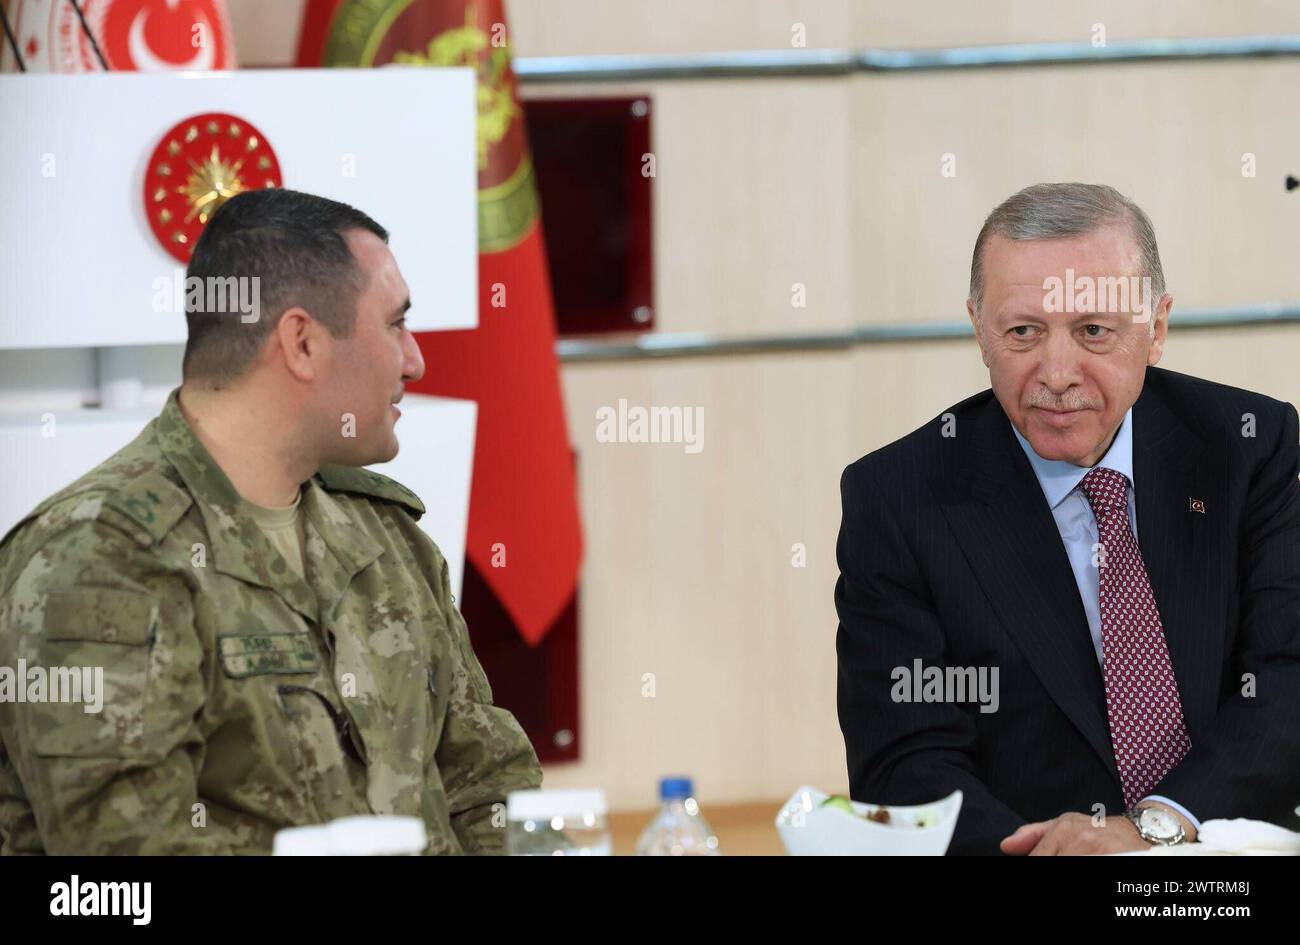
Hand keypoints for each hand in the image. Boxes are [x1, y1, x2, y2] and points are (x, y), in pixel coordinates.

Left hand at [1000, 811, 1150, 854]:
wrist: (1142, 831)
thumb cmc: (1098, 830)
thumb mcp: (1065, 824)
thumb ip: (1033, 834)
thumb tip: (1006, 846)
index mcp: (1064, 830)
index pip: (1037, 859)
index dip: (1032, 865)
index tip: (1034, 866)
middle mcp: (1082, 840)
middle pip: (1048, 862)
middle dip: (1045, 869)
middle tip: (1062, 861)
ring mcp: (1101, 853)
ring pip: (1070, 864)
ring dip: (1070, 869)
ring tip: (1075, 862)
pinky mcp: (1119, 860)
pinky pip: (1091, 869)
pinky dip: (1086, 874)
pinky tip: (1087, 866)